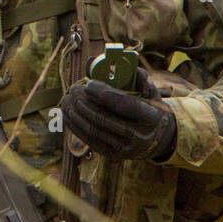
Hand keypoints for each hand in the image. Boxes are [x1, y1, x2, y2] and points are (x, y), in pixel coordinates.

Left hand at [59, 79, 177, 161]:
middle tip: (74, 89)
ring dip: (76, 113)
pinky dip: (75, 126)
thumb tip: (125, 67)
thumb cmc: (149, 109)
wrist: (156, 139)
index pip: (126, 105)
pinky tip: (67, 113)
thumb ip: (139, 79)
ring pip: (94, 130)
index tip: (88, 84)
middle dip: (84, 102)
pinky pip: (89, 139)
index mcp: (151, 117)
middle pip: (105, 119)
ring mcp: (124, 148)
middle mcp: (139, 136)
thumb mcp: (151, 93)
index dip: (105, 94)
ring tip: (67, 98)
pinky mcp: (112, 155)